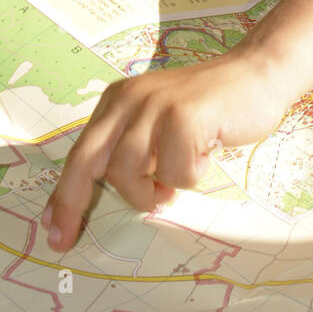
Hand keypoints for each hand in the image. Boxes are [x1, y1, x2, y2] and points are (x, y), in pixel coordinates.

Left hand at [41, 43, 290, 252]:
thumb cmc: (213, 107)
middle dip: (73, 204)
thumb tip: (110, 194)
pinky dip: (192, 175)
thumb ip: (135, 148)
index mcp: (119, 101)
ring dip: (156, 189)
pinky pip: (174, 173)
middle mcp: (130, 99)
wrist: (258, 73)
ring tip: (181, 172)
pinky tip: (207, 152)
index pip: (81, 153)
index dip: (64, 195)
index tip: (54, 231)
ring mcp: (156, 106)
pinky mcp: (183, 117)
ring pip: (129, 174)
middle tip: (67, 238)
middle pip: (88, 162)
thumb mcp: (160, 122)